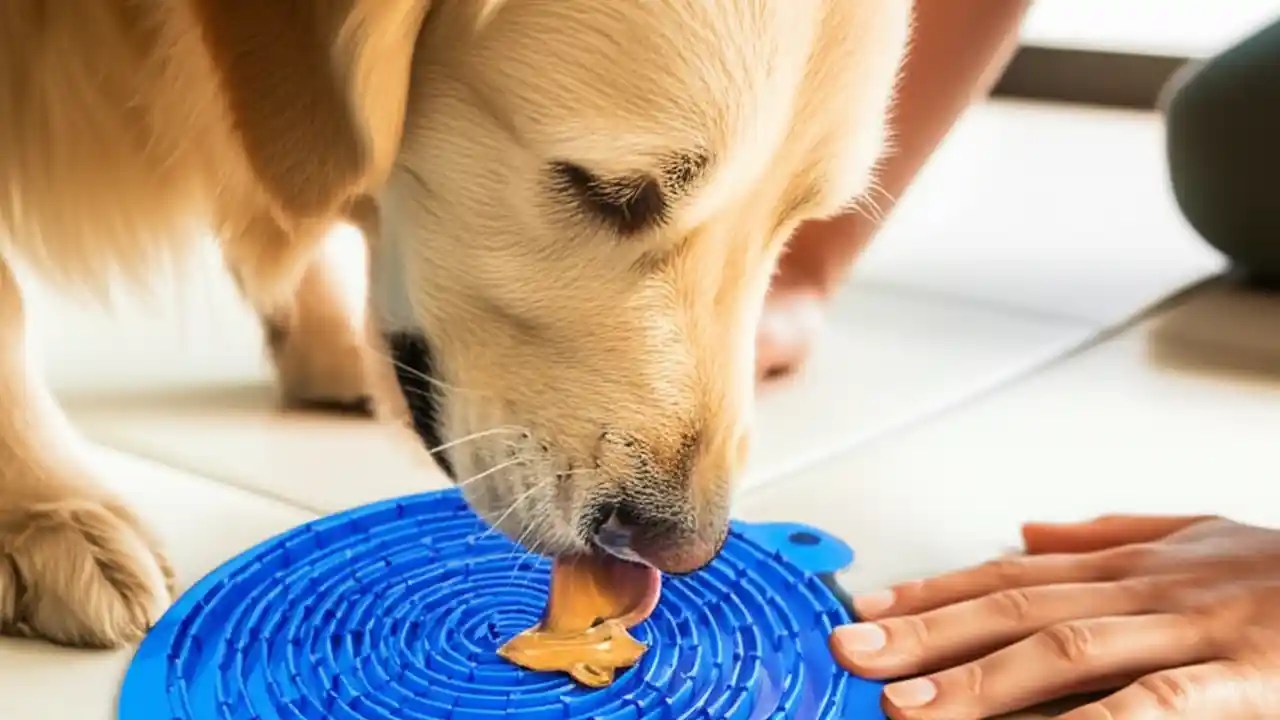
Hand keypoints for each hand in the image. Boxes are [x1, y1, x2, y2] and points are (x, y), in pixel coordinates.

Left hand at [830, 515, 1279, 718]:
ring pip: (1069, 650)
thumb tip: (1026, 525)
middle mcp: (1151, 587)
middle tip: (851, 652)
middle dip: (926, 633)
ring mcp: (1198, 631)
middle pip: (1018, 607)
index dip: (932, 591)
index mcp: (1138, 561)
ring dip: (981, 680)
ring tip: (907, 706)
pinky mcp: (1250, 680)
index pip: (1012, 571)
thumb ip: (1113, 532)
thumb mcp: (1206, 537)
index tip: (867, 609)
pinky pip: (1158, 705)